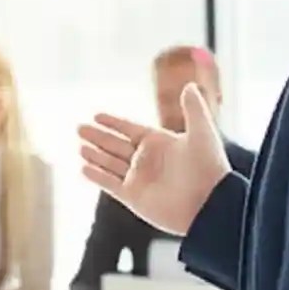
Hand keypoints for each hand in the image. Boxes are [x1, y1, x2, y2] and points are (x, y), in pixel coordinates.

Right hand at [79, 83, 230, 235]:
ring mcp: (139, 179)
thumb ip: (193, 108)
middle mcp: (147, 160)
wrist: (208, 205)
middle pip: (116, 145)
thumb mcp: (202, 132)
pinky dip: (97, 176)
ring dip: (95, 155)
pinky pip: (110, 184)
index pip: (131, 129)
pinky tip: (84, 167)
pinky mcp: (133, 197)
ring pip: (110, 163)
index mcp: (160, 143)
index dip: (114, 122)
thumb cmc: (208, 168)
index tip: (98, 115)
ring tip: (80, 147)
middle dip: (98, 137)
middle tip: (79, 128)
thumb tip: (190, 84)